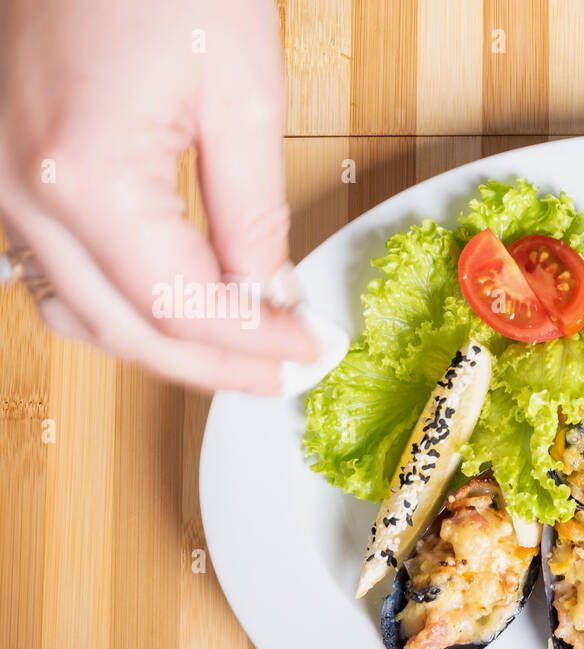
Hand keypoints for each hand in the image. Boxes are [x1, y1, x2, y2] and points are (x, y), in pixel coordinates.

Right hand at [0, 0, 326, 392]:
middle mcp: (24, 195)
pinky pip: (55, 271)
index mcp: (86, 180)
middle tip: (281, 372)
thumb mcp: (240, 95)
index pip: (180, 308)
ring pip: (80, 313)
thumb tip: (271, 295)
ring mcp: (1, 185)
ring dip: (161, 344)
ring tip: (237, 352)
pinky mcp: (4, 170)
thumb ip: (255, 213)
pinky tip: (171, 309)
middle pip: (126, 328)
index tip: (307, 351)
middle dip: (214, 364)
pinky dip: (116, 305)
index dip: (251, 344)